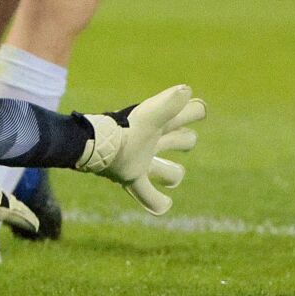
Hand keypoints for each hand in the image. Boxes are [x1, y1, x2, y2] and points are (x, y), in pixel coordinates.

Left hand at [76, 84, 205, 215]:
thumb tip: (186, 89)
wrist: (96, 147)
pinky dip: (156, 202)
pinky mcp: (131, 178)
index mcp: (161, 124)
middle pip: (180, 139)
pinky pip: (147, 194)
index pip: (188, 112)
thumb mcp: (150, 117)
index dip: (195, 111)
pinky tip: (165, 206)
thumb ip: (168, 105)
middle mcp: (153, 140)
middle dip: (184, 140)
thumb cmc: (126, 131)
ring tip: (175, 174)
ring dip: (170, 174)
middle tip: (186, 139)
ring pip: (165, 170)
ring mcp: (142, 160)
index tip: (198, 110)